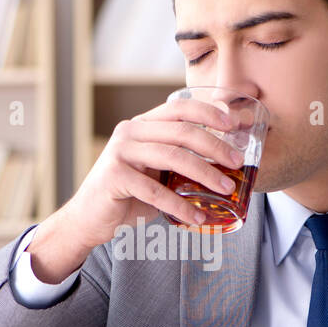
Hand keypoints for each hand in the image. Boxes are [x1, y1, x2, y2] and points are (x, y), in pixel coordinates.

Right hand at [26, 98, 246, 282]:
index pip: (180, 108)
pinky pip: (155, 191)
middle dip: (215, 146)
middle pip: (181, 131)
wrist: (89, 218)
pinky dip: (180, 206)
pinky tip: (196, 217)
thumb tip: (225, 162)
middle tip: (237, 163)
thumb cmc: (130, 195)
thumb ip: (181, 160)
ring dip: (205, 174)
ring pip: (172, 157)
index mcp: (142, 125)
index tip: (233, 125)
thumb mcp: (157, 171)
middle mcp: (129, 132)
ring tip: (226, 190)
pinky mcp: (114, 177)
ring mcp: (120, 152)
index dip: (209, 113)